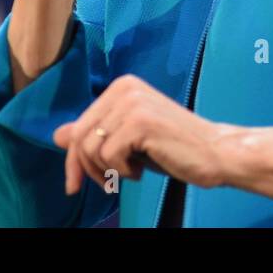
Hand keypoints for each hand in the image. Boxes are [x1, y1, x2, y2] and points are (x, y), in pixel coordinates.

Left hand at [52, 74, 232, 194]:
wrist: (214, 153)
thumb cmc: (173, 148)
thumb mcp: (128, 140)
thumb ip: (95, 134)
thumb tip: (57, 135)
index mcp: (122, 86)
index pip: (80, 125)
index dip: (73, 159)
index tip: (75, 185)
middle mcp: (125, 87)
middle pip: (80, 137)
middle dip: (85, 169)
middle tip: (105, 186)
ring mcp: (133, 102)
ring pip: (90, 147)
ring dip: (106, 172)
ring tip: (129, 174)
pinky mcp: (140, 121)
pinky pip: (108, 154)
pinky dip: (121, 172)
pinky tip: (140, 171)